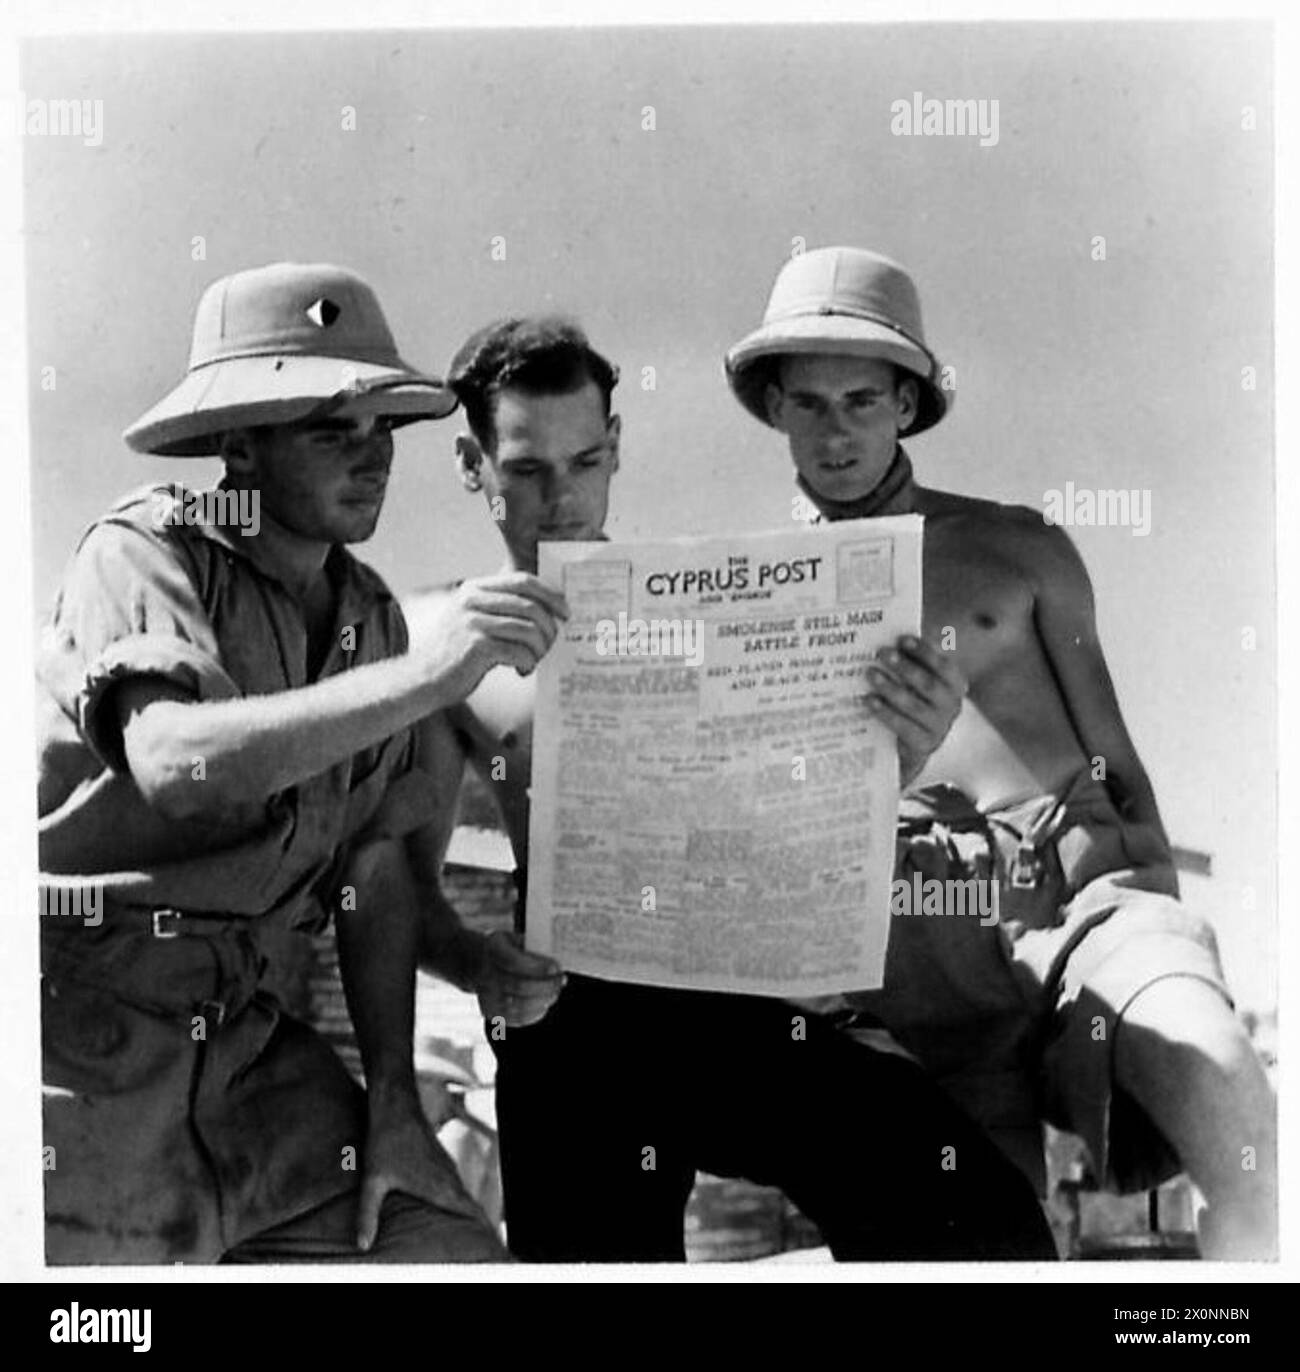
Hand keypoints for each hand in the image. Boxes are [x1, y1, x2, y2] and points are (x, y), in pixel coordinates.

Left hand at [356, 1090, 485, 1251]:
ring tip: (472, 1231)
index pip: (468, 1210)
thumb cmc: (385, 1142)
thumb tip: (363, 1245)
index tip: (490, 1241)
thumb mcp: (373, 1180)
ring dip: (468, 1211)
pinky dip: (459, 1198)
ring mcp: (446, 1166)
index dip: (481, 1226)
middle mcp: (447, 1176)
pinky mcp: (441, 1160)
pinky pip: (456, 1184)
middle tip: (484, 1244)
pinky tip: (452, 1205)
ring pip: (463, 1194)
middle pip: (470, 1206)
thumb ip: (368, 1214)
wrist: (395, 1106)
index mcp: (438, 1185)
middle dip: (478, 1225)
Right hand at [408, 573, 568, 700]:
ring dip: (539, 649)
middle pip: (530, 605)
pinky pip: (519, 652)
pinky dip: (527, 663)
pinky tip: (521, 671)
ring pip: (528, 630)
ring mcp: (473, 622)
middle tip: (550, 645)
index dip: (550, 595)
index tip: (565, 612)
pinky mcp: (476, 647)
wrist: (423, 679)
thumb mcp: (472, 618)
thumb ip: (499, 606)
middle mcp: (472, 600)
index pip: (523, 580)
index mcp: (474, 588)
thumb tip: (545, 607)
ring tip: (533, 661)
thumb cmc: (455, 652)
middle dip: (549, 627)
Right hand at [474, 930, 565, 1027]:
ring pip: (518, 1006)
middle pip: (518, 986)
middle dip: (546, 986)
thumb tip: (558, 957)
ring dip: (543, 1000)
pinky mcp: (491, 1012)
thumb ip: (535, 946)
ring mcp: (486, 995)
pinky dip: (535, 1013)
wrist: (482, 962)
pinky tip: (544, 1003)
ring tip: (554, 992)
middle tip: (561, 980)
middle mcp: (485, 973)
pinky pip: (516, 1018)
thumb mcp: (518, 938)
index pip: (513, 961)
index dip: (537, 967)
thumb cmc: (508, 949)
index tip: (556, 968)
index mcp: (493, 948)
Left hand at [864, 634, 966, 788]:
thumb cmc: (913, 700)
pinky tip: (868, 700)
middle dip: (905, 667)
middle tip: (882, 652)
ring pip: (914, 705)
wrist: (911, 745)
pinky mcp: (924, 744)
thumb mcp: (916, 680)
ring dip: (891, 688)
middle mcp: (952, 705)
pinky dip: (885, 712)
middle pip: (928, 684)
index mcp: (954, 684)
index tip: (902, 639)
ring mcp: (939, 727)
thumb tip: (892, 637)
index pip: (943, 665)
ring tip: (870, 673)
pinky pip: (904, 727)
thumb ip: (911, 660)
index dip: (924, 651)